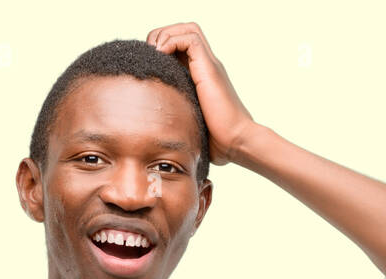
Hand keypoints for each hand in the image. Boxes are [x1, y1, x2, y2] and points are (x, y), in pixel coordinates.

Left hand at [146, 23, 256, 166]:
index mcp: (201, 76)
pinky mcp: (209, 68)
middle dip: (162, 34)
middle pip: (184, 30)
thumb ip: (178, 120)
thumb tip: (157, 136)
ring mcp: (209, 65)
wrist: (237, 142)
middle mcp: (206, 66)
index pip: (181, 45)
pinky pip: (190, 39)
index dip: (162, 46)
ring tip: (154, 53)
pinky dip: (172, 41)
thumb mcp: (189, 124)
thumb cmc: (217, 142)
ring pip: (188, 29)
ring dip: (166, 35)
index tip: (148, 63)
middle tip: (149, 54)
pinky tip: (162, 56)